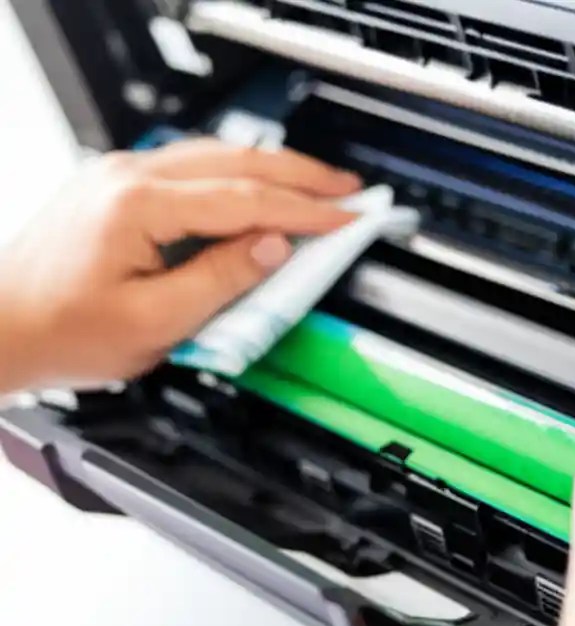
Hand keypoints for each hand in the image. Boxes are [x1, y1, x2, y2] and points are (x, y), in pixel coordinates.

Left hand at [0, 139, 360, 391]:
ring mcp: (119, 174)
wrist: (0, 327)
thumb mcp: (155, 322)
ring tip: (317, 185)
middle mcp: (127, 176)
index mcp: (138, 206)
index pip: (246, 200)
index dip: (305, 210)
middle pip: (237, 160)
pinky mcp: (115, 185)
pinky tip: (259, 185)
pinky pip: (190, 164)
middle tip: (351, 189)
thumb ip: (221, 280)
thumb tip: (274, 247)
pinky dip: (237, 173)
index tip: (346, 219)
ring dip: (273, 168)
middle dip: (302, 174)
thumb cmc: (62, 333)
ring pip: (216, 154)